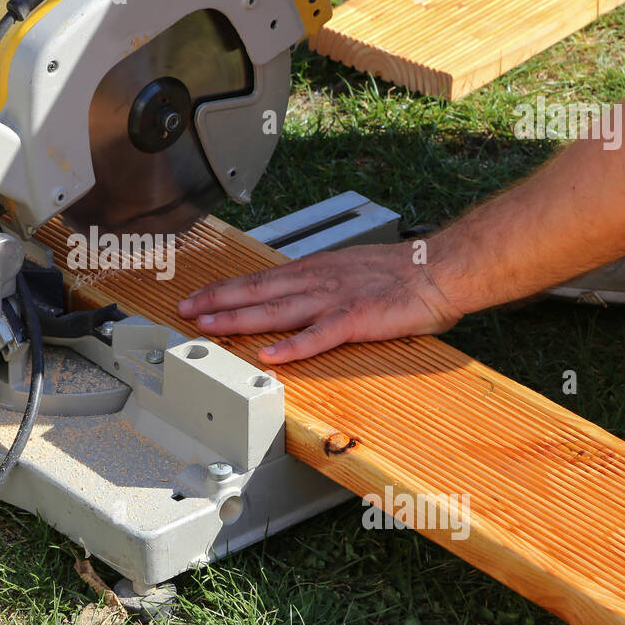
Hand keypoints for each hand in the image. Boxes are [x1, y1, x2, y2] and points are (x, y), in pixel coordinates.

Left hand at [177, 242, 463, 363]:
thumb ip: (321, 283)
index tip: (198, 297)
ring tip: (208, 326)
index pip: (260, 279)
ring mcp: (334, 300)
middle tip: (185, 310)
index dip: (226, 289)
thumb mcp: (349, 269)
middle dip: (217, 302)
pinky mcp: (355, 320)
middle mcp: (317, 281)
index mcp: (316, 270)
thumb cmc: (402, 272)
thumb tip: (296, 293)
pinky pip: (318, 336)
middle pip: (257, 292)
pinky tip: (270, 355)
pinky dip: (293, 346)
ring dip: (239, 319)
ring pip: (276, 311)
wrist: (439, 269)